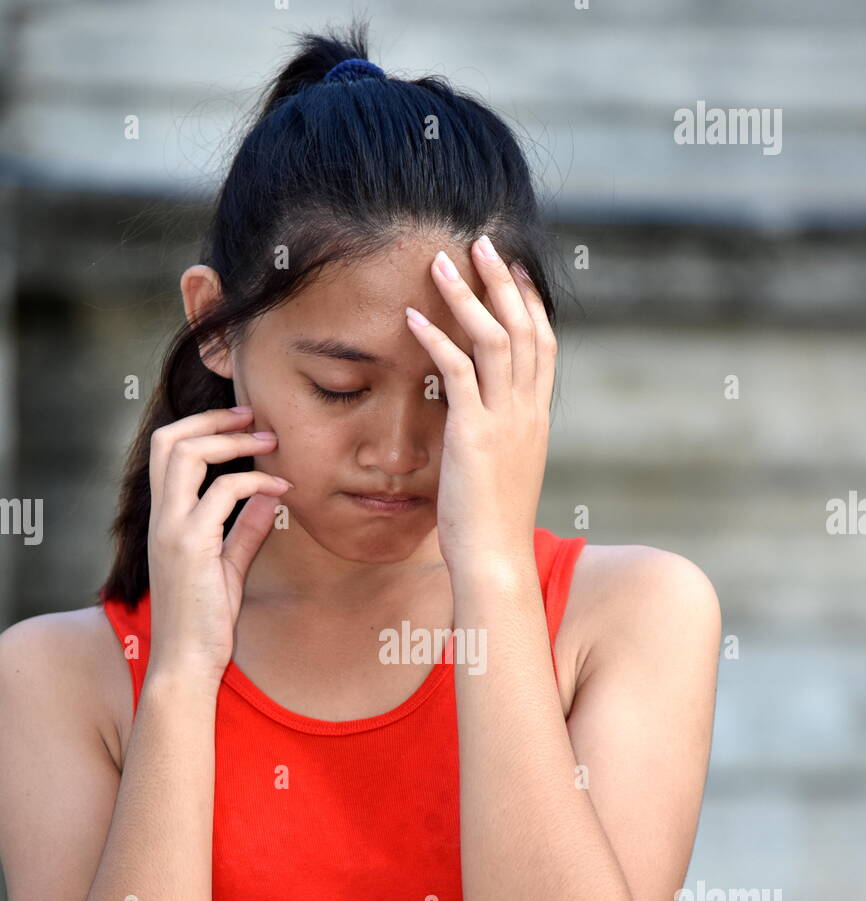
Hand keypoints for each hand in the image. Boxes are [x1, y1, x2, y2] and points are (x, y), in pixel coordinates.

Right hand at [146, 406, 290, 687]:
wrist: (187, 662)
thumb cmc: (206, 621)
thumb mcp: (229, 567)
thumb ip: (245, 530)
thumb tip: (269, 497)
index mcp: (165, 519)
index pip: (168, 451)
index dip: (202, 426)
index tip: (243, 422)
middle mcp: (162, 518)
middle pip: (169, 440)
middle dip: (213, 419)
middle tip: (256, 416)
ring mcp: (171, 530)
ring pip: (186, 455)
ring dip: (234, 441)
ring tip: (272, 443)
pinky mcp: (190, 546)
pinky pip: (222, 493)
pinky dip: (255, 482)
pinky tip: (282, 491)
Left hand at [404, 238, 556, 572]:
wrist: (496, 557)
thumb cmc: (493, 522)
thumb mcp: (505, 469)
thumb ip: (501, 436)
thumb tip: (484, 420)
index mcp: (536, 417)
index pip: (542, 344)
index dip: (529, 302)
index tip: (514, 269)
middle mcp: (527, 411)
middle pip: (524, 327)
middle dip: (502, 280)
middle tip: (481, 243)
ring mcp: (504, 420)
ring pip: (494, 339)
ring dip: (468, 296)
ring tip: (442, 261)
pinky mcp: (474, 433)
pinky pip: (457, 372)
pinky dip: (436, 338)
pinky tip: (414, 316)